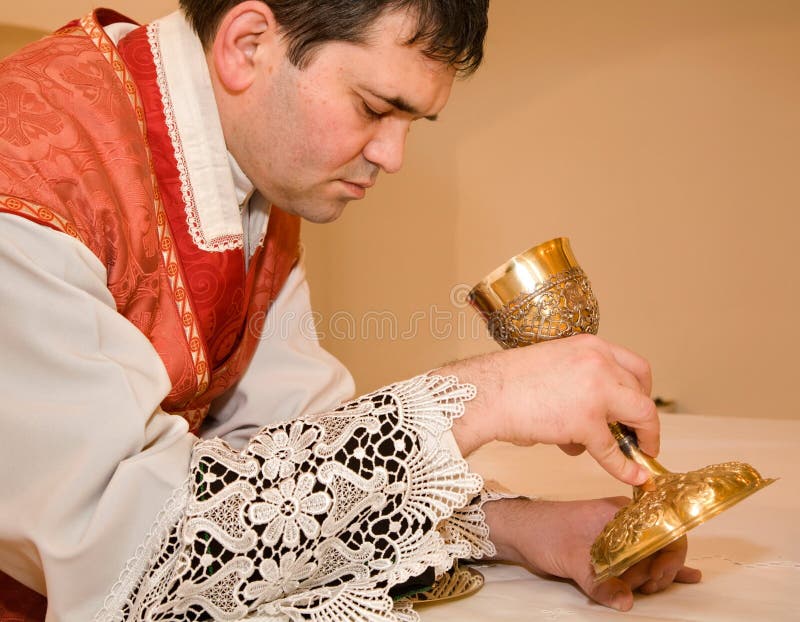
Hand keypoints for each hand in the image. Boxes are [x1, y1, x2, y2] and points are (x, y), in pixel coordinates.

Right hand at [444, 334, 658, 485]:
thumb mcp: (554, 364)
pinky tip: (633, 476)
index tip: (639, 408)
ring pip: (640, 417)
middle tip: (641, 435)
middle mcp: (599, 363)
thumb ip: (580, 378)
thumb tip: (596, 413)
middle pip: (641, 392)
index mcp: (591, 345)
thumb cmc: (508, 382)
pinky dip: (626, 467)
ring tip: (636, 455)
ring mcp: (596, 392)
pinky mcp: (586, 423)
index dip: (642, 391)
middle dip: (644, 417)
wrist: (485, 393)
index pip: (635, 366)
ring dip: (643, 439)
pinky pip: (614, 450)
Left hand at [485, 496, 701, 610]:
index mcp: (620, 513)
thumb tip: (625, 602)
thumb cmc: (544, 532)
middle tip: (638, 588)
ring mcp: (621, 538)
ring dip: (653, 577)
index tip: (656, 576)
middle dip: (657, 572)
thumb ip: (598, 581)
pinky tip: (687, 578)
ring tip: (639, 589)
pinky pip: (644, 561)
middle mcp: (626, 523)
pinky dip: (662, 571)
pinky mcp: (614, 553)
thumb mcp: (570, 557)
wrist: (520, 532)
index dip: (668, 555)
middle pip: (662, 547)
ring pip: (653, 558)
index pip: (663, 528)